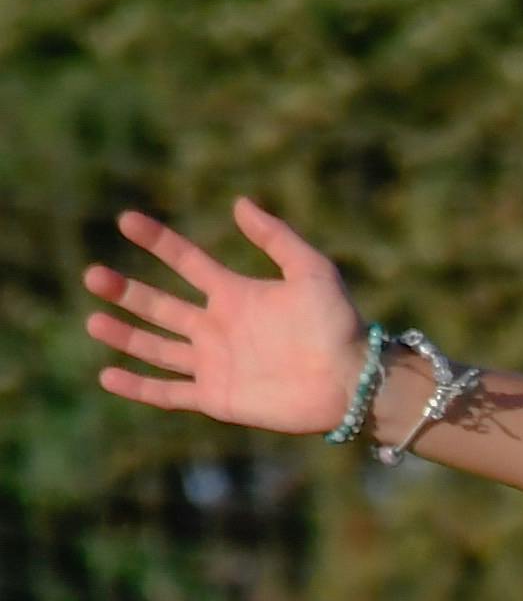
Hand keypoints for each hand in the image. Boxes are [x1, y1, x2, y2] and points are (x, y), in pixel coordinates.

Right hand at [85, 198, 366, 436]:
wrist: (352, 382)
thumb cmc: (338, 325)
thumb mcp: (312, 270)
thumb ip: (276, 237)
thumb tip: (239, 202)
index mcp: (236, 294)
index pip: (186, 262)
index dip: (157, 241)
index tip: (125, 219)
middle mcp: (218, 327)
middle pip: (160, 306)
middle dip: (126, 291)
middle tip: (93, 274)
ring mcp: (215, 363)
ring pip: (157, 347)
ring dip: (125, 334)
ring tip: (93, 320)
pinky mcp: (218, 397)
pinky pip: (169, 392)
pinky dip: (138, 387)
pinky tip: (107, 375)